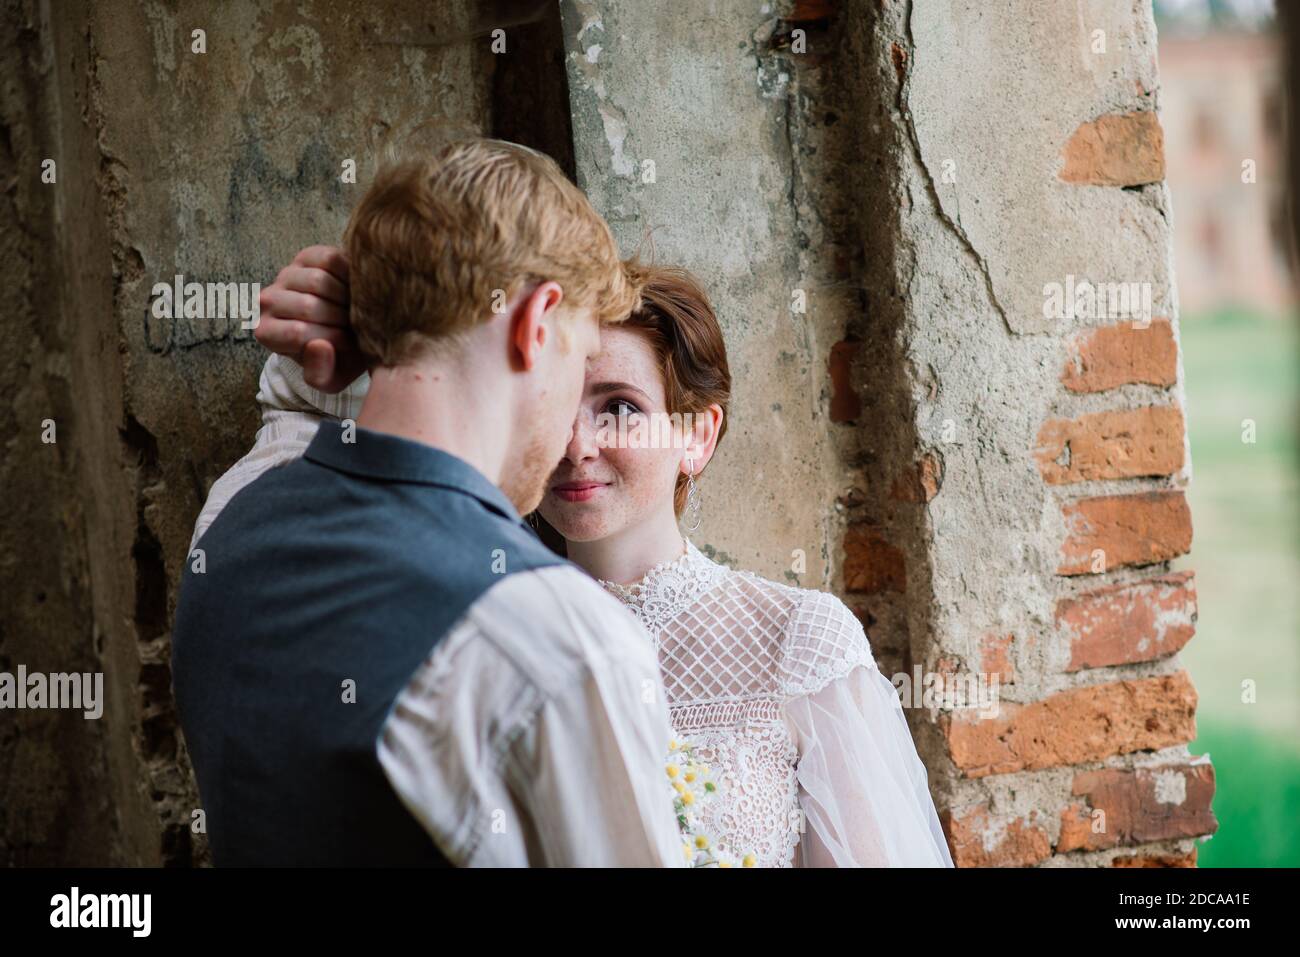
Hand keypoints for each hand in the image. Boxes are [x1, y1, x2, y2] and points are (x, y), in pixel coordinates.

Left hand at [255, 245, 366, 391]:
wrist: (348, 331)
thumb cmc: (338, 358)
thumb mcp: (332, 379)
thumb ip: (320, 374)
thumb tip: (319, 346)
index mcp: (267, 334)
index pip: (299, 333)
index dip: (332, 339)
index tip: (348, 345)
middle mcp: (267, 301)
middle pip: (308, 306)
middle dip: (341, 318)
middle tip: (355, 326)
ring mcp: (285, 276)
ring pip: (319, 281)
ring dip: (346, 297)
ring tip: (355, 309)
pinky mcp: (306, 256)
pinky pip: (329, 259)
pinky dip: (348, 273)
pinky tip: (353, 288)